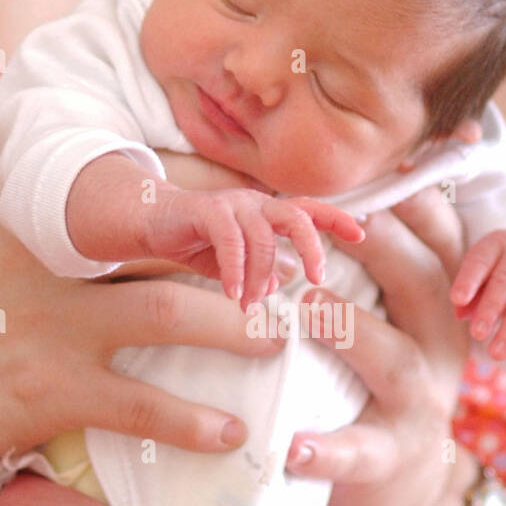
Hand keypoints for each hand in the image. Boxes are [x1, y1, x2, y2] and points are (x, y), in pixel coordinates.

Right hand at [0, 154, 285, 465]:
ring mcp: (60, 321)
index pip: (166, 184)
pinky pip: (140, 404)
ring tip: (284, 344)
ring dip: (241, 330)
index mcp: (55, 205)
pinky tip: (231, 433)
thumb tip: (107, 154)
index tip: (291, 214)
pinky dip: (191, 421)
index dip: (235, 196)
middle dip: (255, 258)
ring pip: (175, 314)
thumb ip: (46, 182)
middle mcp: (63, 253)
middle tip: (309, 279)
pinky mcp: (53, 387)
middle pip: (183, 241)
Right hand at [65, 152, 363, 311]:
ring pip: (262, 233)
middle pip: (296, 214)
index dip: (336, 218)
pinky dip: (236, 268)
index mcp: (265, 212)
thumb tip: (281, 283)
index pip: (308, 210)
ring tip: (253, 304)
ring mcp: (229, 204)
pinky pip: (229, 237)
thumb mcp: (231, 260)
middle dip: (312, 244)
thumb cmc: (191, 238)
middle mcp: (252, 202)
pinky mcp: (203, 210)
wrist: (144, 221)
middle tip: (318, 279)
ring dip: (262, 272)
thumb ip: (257, 269)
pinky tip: (235, 294)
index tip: (361, 233)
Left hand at [284, 185, 477, 505]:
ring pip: (392, 357)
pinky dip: (327, 450)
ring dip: (347, 327)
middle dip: (376, 242)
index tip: (379, 157)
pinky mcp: (390, 457)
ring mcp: (420, 403)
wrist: (405, 490)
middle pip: (420, 281)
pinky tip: (292, 447)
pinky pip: (360, 451)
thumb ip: (381, 258)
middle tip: (317, 214)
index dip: (412, 194)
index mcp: (443, 302)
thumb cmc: (380, 380)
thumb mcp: (397, 316)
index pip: (439, 235)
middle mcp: (443, 344)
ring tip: (300, 309)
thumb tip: (347, 177)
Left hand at [449, 230, 505, 360]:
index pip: (481, 258)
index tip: (457, 299)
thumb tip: (460, 312)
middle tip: (477, 334)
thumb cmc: (501, 277)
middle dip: (490, 309)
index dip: (469, 278)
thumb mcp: (482, 279)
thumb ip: (470, 295)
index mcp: (499, 243)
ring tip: (497, 353)